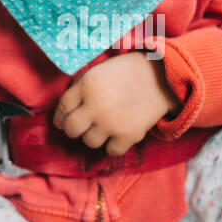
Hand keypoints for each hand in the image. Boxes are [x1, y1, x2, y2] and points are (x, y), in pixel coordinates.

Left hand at [51, 51, 182, 156]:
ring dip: (94, 136)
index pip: (62, 108)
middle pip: (71, 129)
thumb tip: (65, 108)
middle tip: (80, 128)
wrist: (161, 77)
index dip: (60, 117)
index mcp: (87, 86)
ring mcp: (112, 123)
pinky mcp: (128, 135)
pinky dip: (114, 145)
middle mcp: (96, 106)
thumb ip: (80, 87)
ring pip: (89, 142)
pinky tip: (117, 135)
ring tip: (104, 127)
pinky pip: (112, 151)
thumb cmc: (127, 72)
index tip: (61, 122)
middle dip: (72, 130)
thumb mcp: (99, 71)